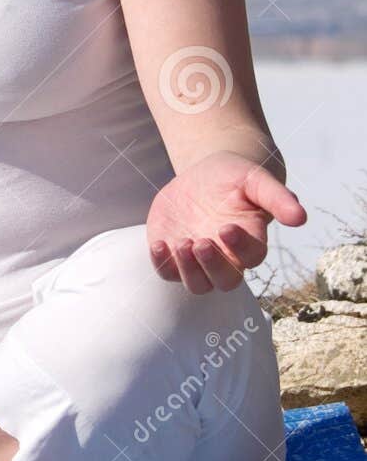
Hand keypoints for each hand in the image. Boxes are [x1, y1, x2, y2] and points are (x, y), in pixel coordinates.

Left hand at [147, 150, 306, 293]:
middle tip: (200, 242)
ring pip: (197, 285)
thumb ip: (277, 196)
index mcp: (250, 240)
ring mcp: (198, 260)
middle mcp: (226, 257)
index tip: (226, 227)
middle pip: (225, 281)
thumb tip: (301, 218)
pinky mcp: (173, 255)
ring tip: (183, 242)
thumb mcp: (255, 178)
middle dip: (212, 267)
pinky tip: (159, 243)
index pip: (252, 257)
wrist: (204, 175)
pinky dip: (162, 263)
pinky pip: (167, 271)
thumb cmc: (235, 178)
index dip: (240, 247)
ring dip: (189, 270)